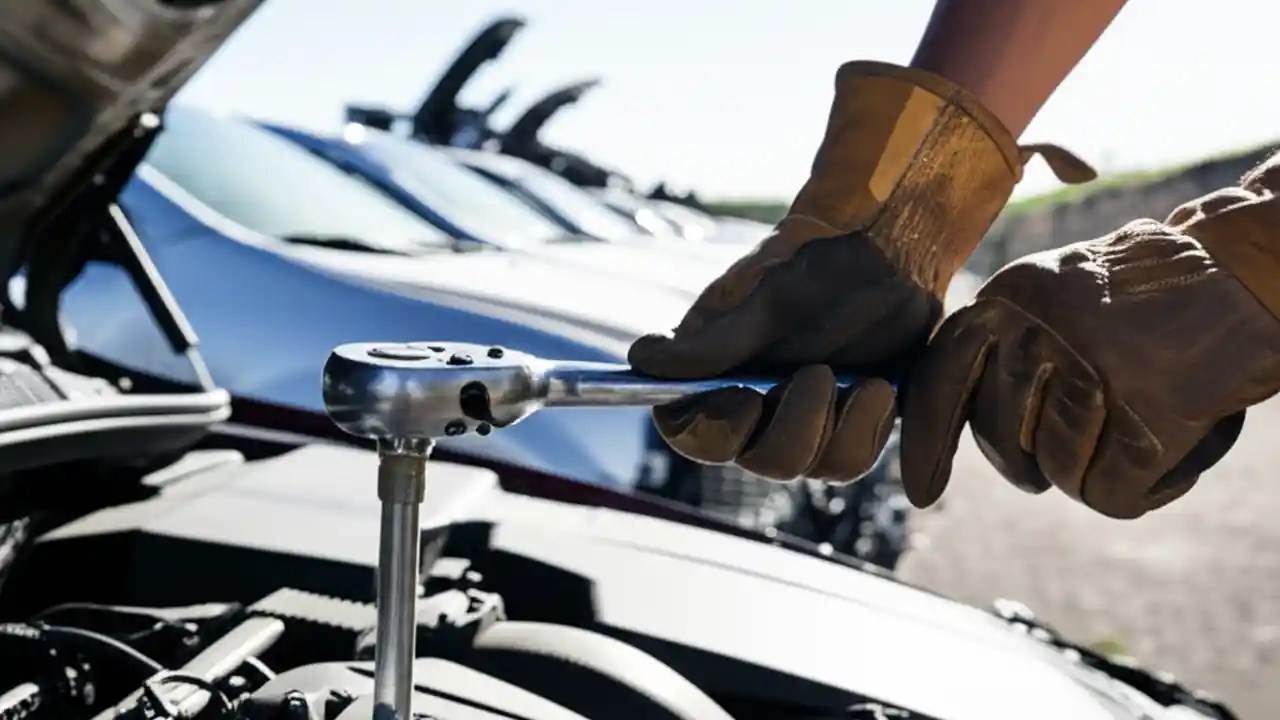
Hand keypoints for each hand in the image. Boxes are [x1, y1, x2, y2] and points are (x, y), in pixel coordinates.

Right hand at [630, 61, 1091, 481]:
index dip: (712, 429)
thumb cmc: (812, 265)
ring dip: (837, 425)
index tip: (744, 396)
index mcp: (716, 379)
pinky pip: (853, 458)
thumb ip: (711, 342)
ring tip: (861, 378)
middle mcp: (757, 411)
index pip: (691, 432)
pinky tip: (878, 385)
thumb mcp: (764, 300)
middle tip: (817, 372)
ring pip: (813, 467)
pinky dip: (868, 425)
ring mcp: (805, 423)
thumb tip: (641, 358)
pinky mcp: (851, 426)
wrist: (886, 252)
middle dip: (794, 425)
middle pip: (761, 461)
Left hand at [902, 219, 1279, 517]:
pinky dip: (1143, 491)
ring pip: (1061, 475)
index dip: (926, 446)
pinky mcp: (1152, 414)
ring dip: (1096, 469)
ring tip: (1136, 422)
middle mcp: (1041, 330)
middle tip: (1079, 441)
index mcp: (1007, 297)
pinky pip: (1111, 497)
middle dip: (1031, 464)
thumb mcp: (1054, 294)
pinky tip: (1170, 456)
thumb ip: (1000, 346)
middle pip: (1003, 443)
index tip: (923, 494)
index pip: (940, 381)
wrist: (1248, 273)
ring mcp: (1096, 370)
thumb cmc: (1147, 294)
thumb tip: (940, 429)